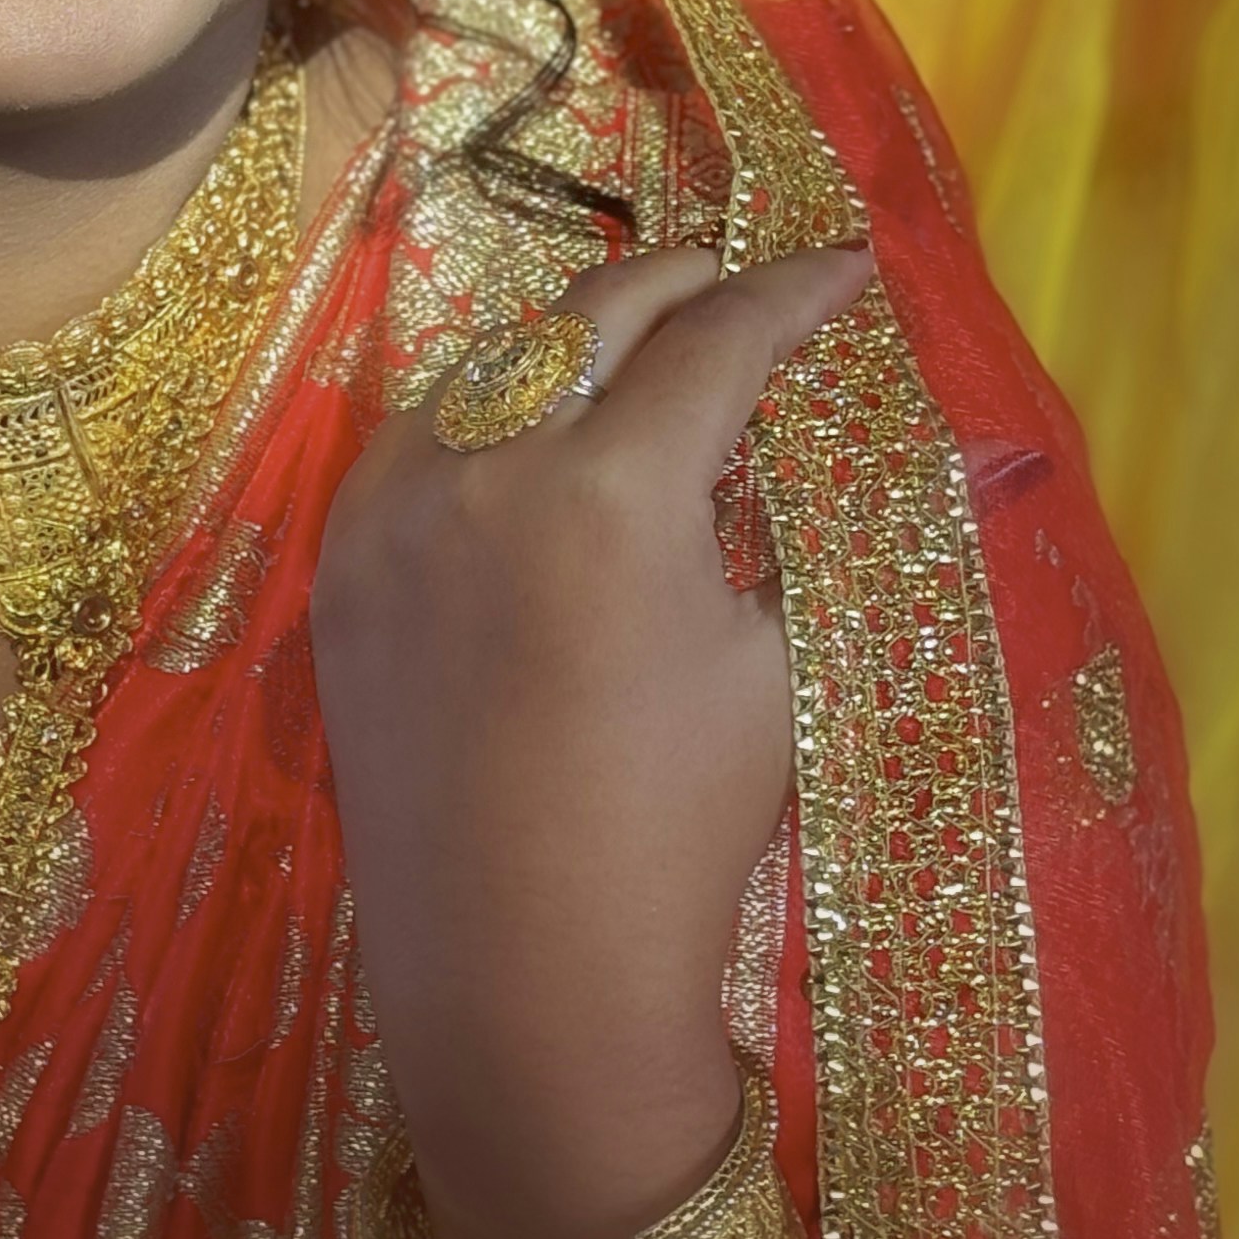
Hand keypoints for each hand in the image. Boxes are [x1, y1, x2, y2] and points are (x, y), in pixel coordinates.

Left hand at [310, 240, 872, 1238]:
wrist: (518, 971)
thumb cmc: (679, 828)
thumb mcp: (777, 664)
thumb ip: (802, 521)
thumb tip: (897, 436)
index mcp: (608, 491)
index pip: (717, 343)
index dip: (793, 294)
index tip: (846, 267)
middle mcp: (482, 469)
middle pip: (594, 317)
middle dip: (682, 287)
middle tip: (744, 286)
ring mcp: (390, 512)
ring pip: (494, 364)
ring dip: (578, 345)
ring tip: (645, 353)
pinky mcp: (340, 562)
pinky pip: (418, 438)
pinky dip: (486, 414)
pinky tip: (537, 432)